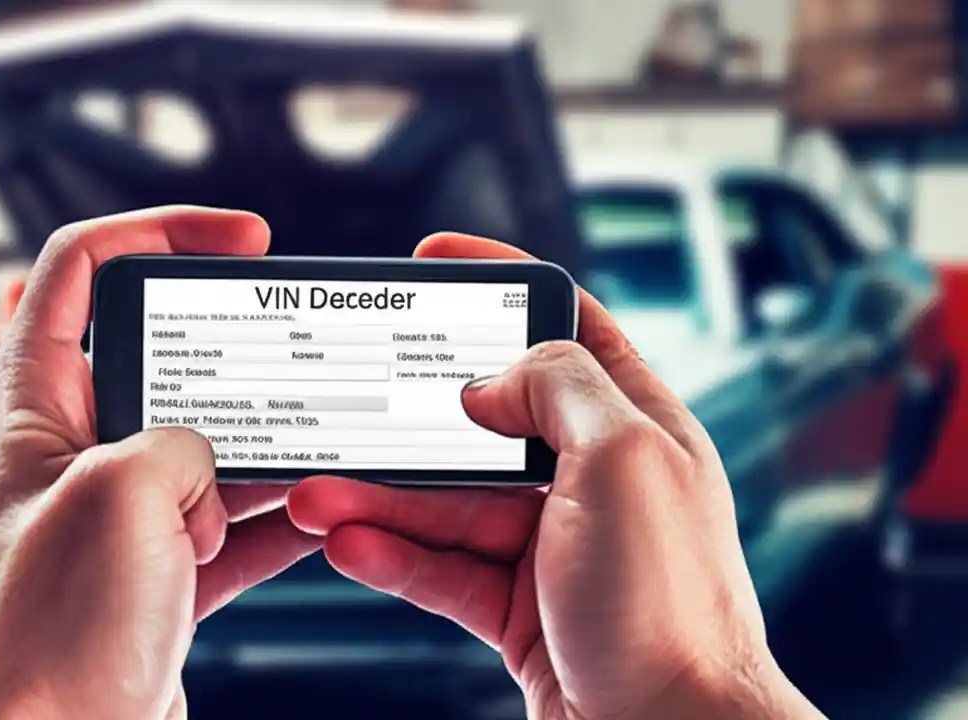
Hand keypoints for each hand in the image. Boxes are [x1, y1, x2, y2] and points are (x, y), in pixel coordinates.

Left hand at [0, 207, 320, 719]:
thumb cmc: (45, 634)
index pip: (77, 270)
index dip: (158, 230)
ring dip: (265, 445)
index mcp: (27, 408)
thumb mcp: (119, 494)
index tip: (240, 236)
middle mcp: (67, 452)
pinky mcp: (152, 572)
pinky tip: (323, 509)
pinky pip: (225, 523)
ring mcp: (113, 514)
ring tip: (325, 438)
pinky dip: (274, 516)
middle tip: (298, 350)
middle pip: (160, 360)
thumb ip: (177, 440)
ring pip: (204, 446)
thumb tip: (206, 461)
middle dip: (234, 358)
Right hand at [287, 233, 823, 719]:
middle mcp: (593, 480)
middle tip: (342, 405)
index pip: (569, 324)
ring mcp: (552, 547)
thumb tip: (490, 380)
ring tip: (317, 498)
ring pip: (448, 504)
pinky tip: (349, 546)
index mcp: (634, 426)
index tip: (437, 260)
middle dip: (406, 419)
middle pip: (484, 424)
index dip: (504, 282)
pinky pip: (440, 569)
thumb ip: (556, 388)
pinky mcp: (517, 609)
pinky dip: (392, 556)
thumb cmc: (674, 608)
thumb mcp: (622, 459)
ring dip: (379, 500)